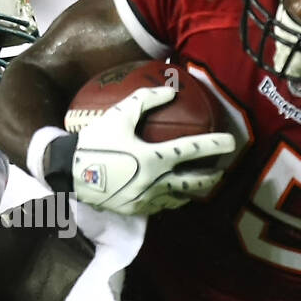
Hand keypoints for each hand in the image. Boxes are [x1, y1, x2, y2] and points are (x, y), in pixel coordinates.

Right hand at [70, 86, 234, 215]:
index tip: (231, 142)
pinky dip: (172, 199)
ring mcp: (145, 199)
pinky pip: (161, 206)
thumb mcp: (118, 114)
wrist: (68, 172)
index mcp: (153, 158)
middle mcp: (154, 182)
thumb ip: (146, 100)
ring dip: (193, 191)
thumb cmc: (94, 141)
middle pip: (193, 183)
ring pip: (180, 198)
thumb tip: (171, 90)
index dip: (214, 145)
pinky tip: (172, 193)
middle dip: (211, 177)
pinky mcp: (135, 209)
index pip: (192, 150)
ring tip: (200, 184)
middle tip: (221, 170)